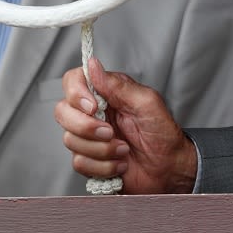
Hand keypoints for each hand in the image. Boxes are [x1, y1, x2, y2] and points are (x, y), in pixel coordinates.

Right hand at [53, 57, 198, 193]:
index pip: (73, 81)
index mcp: (106, 93)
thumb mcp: (147, 103)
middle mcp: (94, 113)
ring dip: (101, 149)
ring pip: (70, 140)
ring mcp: (89, 137)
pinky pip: (79, 163)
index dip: (76, 93)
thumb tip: (93, 65)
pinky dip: (103, 166)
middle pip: (63, 112)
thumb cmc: (163, 132)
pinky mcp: (90, 160)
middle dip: (86, 127)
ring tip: (124, 149)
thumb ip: (118, 85)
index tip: (94, 106)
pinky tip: (120, 163)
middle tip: (111, 132)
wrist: (169, 167)